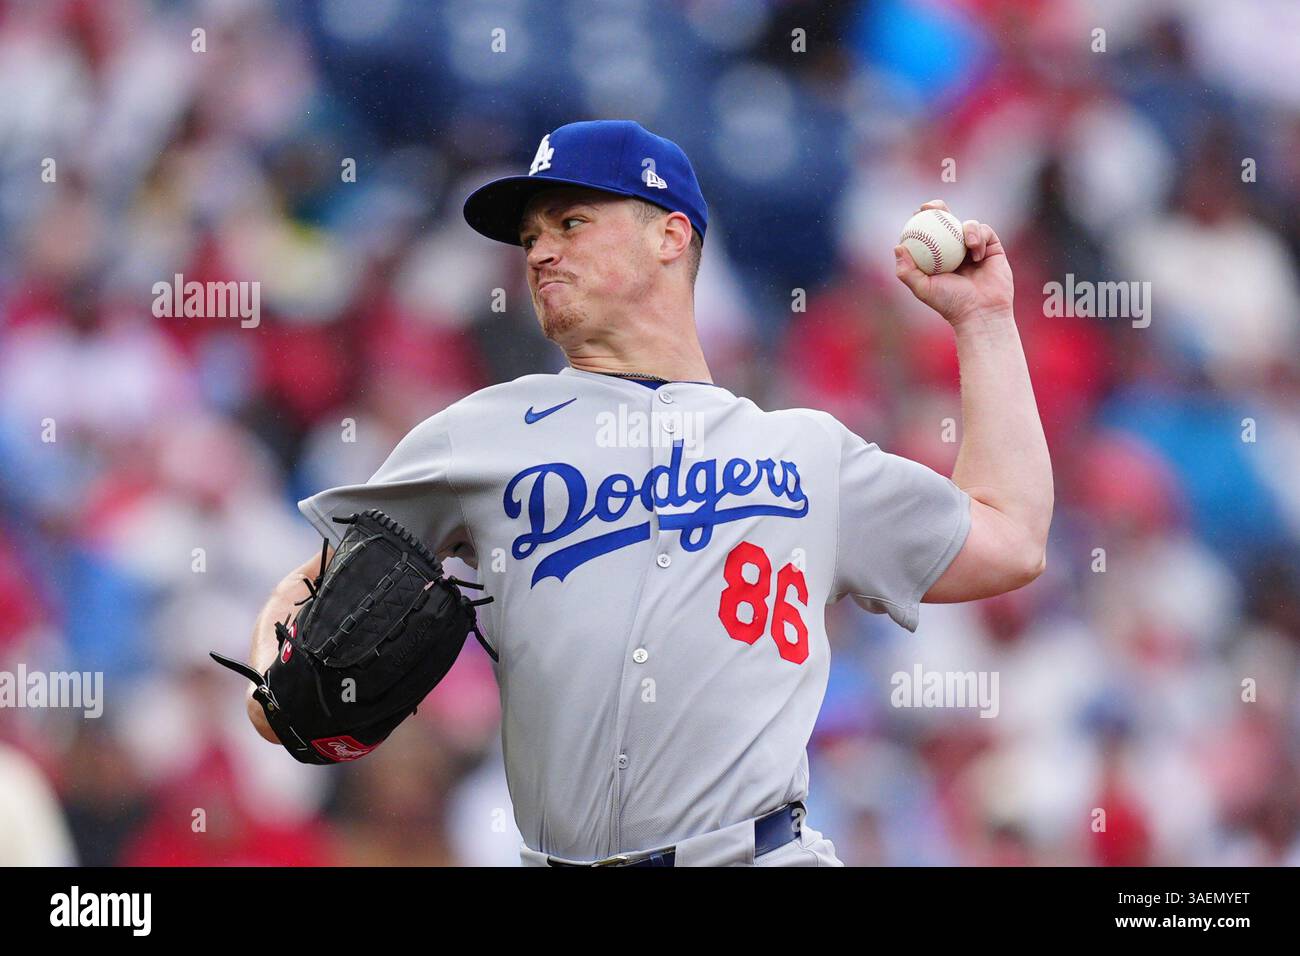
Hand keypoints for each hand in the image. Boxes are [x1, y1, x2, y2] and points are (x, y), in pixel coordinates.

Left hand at [894, 200, 1013, 326]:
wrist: (981, 311)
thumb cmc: (950, 303)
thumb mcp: (923, 289)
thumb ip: (907, 271)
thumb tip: (898, 246)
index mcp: (937, 256)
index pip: (927, 232)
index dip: (920, 219)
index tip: (916, 213)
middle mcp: (954, 249)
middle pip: (945, 221)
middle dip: (938, 208)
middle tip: (933, 207)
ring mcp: (973, 247)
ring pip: (967, 225)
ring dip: (966, 229)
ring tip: (967, 245)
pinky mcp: (991, 247)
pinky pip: (985, 232)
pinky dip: (980, 239)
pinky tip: (977, 254)